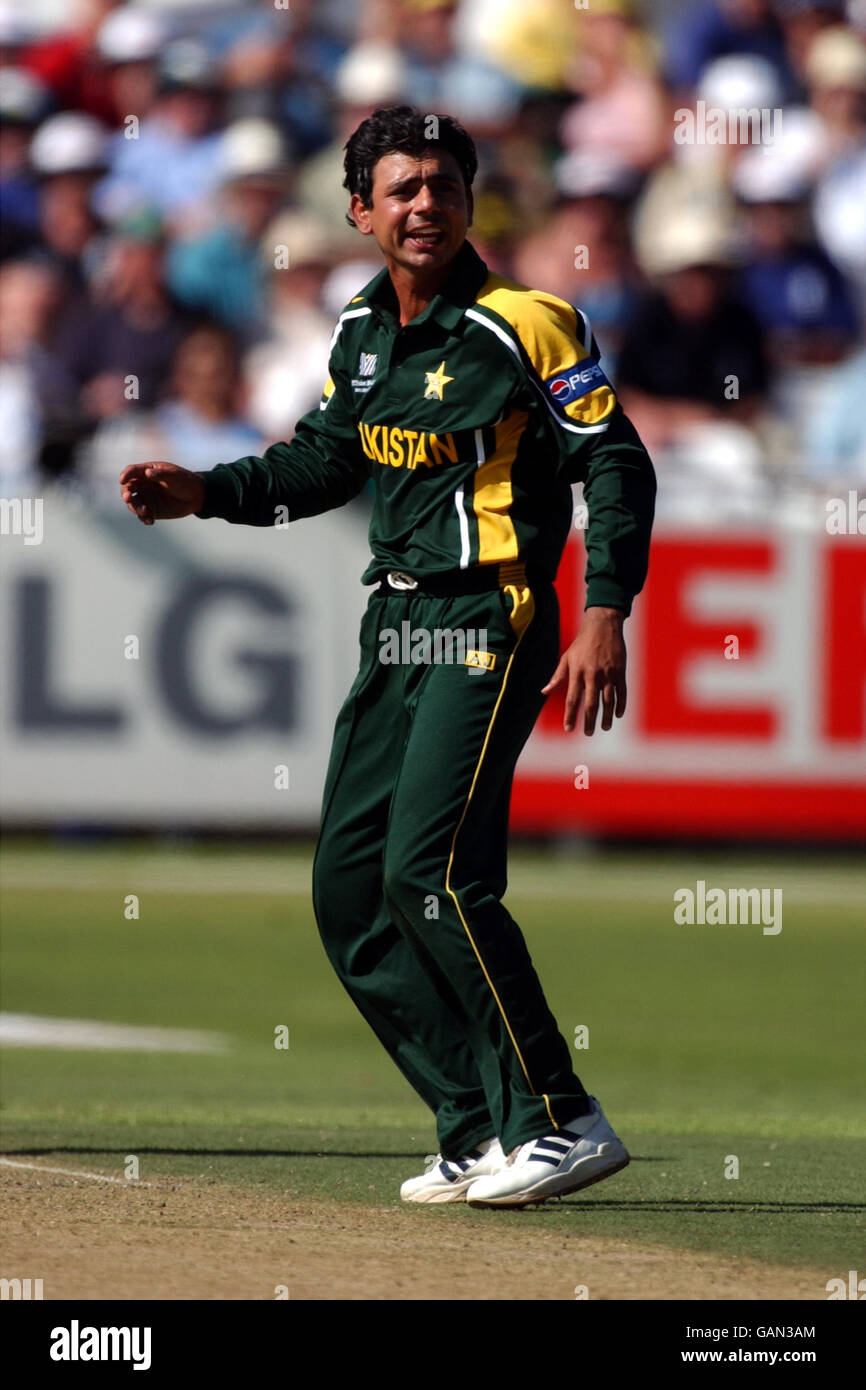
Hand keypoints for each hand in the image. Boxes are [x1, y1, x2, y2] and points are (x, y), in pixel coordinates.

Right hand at [119, 461, 205, 525]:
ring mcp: (146, 498)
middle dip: (126, 493)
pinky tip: (150, 521)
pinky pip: (142, 515)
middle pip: (127, 488)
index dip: (125, 475)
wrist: (196, 496)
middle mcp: (143, 485)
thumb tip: (148, 473)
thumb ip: (161, 474)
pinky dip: (143, 518)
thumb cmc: (185, 481)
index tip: (122, 480)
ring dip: (135, 508)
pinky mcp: (151, 510)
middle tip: (129, 498)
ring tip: (146, 512)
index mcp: (147, 471)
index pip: (131, 471)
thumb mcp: (174, 475)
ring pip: (133, 503)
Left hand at [541, 606, 626, 734]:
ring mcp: (608, 674)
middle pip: (590, 703)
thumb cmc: (582, 643)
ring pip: (608, 701)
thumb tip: (544, 692)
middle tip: (587, 733)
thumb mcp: (566, 658)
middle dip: (588, 721)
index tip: (568, 728)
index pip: (572, 699)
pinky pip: (621, 692)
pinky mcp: (620, 671)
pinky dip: (621, 705)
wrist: (603, 626)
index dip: (570, 715)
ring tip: (604, 727)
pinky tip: (618, 715)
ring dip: (606, 716)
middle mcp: (592, 674)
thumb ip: (557, 677)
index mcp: (577, 672)